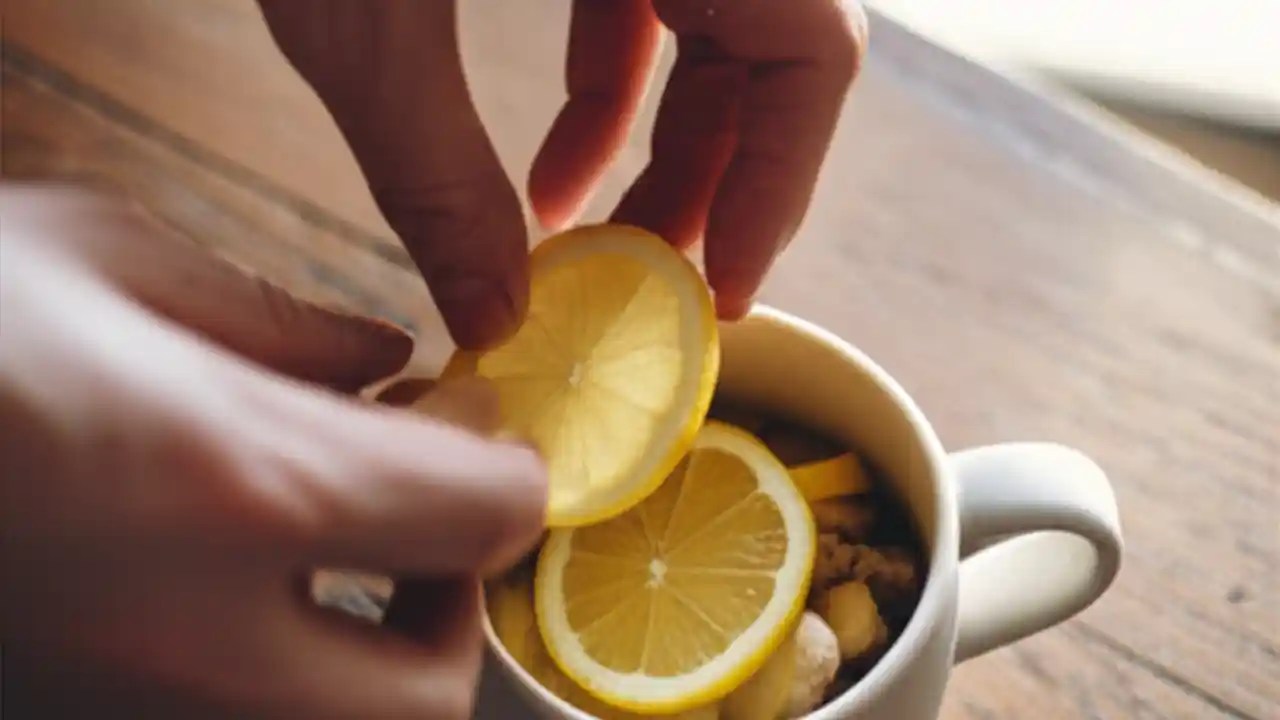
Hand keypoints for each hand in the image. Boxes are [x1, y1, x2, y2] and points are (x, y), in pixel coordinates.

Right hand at [0, 184, 546, 719]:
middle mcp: (194, 637)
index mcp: (229, 484)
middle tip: (421, 514)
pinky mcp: (72, 711)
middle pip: (431, 700)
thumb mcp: (100, 260)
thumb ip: (276, 318)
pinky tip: (238, 583)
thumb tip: (381, 357)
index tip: (463, 412)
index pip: (484, 515)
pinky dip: (279, 671)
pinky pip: (233, 715)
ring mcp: (124, 701)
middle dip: (455, 607)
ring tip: (338, 555)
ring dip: (378, 662)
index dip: (506, 461)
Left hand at [257, 0, 865, 345]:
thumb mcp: (360, 15)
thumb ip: (432, 170)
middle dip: (716, 181)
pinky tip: (551, 177)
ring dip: (665, 148)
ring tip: (588, 245)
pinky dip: (611, 90)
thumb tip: (488, 317)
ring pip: (718, 30)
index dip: (784, 181)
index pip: (815, 47)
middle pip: (774, 48)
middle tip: (646, 284)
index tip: (719, 290)